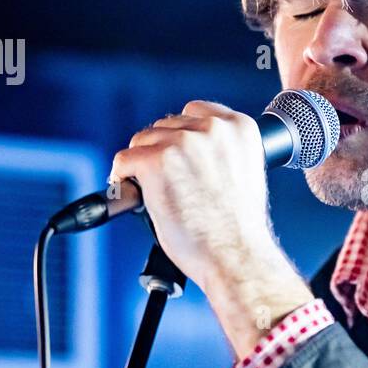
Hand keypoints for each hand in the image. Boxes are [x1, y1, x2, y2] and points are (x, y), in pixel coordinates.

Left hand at [110, 100, 271, 285]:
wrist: (235, 256)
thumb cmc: (239, 229)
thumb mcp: (243, 174)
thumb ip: (221, 153)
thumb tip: (188, 152)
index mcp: (240, 128)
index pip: (196, 111)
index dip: (182, 134)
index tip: (178, 155)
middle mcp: (212, 129)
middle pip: (166, 125)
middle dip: (162, 152)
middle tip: (168, 184)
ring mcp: (183, 143)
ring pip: (142, 141)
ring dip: (143, 165)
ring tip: (157, 193)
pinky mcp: (156, 162)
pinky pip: (123, 160)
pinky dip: (123, 178)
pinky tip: (136, 195)